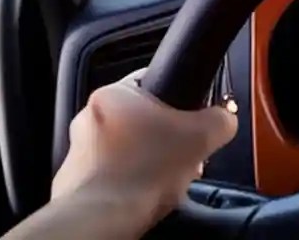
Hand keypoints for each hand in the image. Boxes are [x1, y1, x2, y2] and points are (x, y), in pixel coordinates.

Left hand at [51, 69, 236, 228]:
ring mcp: (78, 150)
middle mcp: (88, 116)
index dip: (178, 100)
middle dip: (163, 136)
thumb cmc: (145, 171)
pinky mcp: (74, 180)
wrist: (104, 217)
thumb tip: (224, 120)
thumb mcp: (203, 137)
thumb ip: (221, 119)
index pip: (152, 80)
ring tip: (165, 178)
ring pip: (124, 147)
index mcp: (114, 94)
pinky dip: (127, 181)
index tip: (189, 117)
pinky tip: (144, 193)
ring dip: (145, 159)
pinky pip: (110, 174)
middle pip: (139, 118)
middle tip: (182, 153)